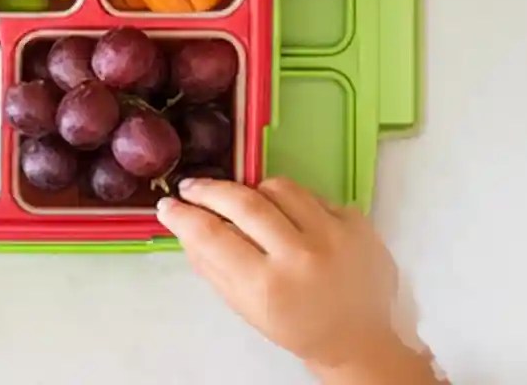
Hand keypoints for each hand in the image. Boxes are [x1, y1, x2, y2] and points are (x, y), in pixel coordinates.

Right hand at [158, 178, 441, 382]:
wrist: (358, 339)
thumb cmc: (295, 327)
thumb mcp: (246, 306)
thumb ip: (212, 266)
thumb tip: (182, 225)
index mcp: (268, 286)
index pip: (213, 235)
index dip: (184, 216)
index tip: (168, 205)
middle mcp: (302, 255)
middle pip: (244, 201)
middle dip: (209, 190)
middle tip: (191, 187)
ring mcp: (335, 234)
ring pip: (279, 187)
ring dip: (253, 191)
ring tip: (243, 203)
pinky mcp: (357, 221)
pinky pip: (312, 195)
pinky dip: (292, 203)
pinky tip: (289, 220)